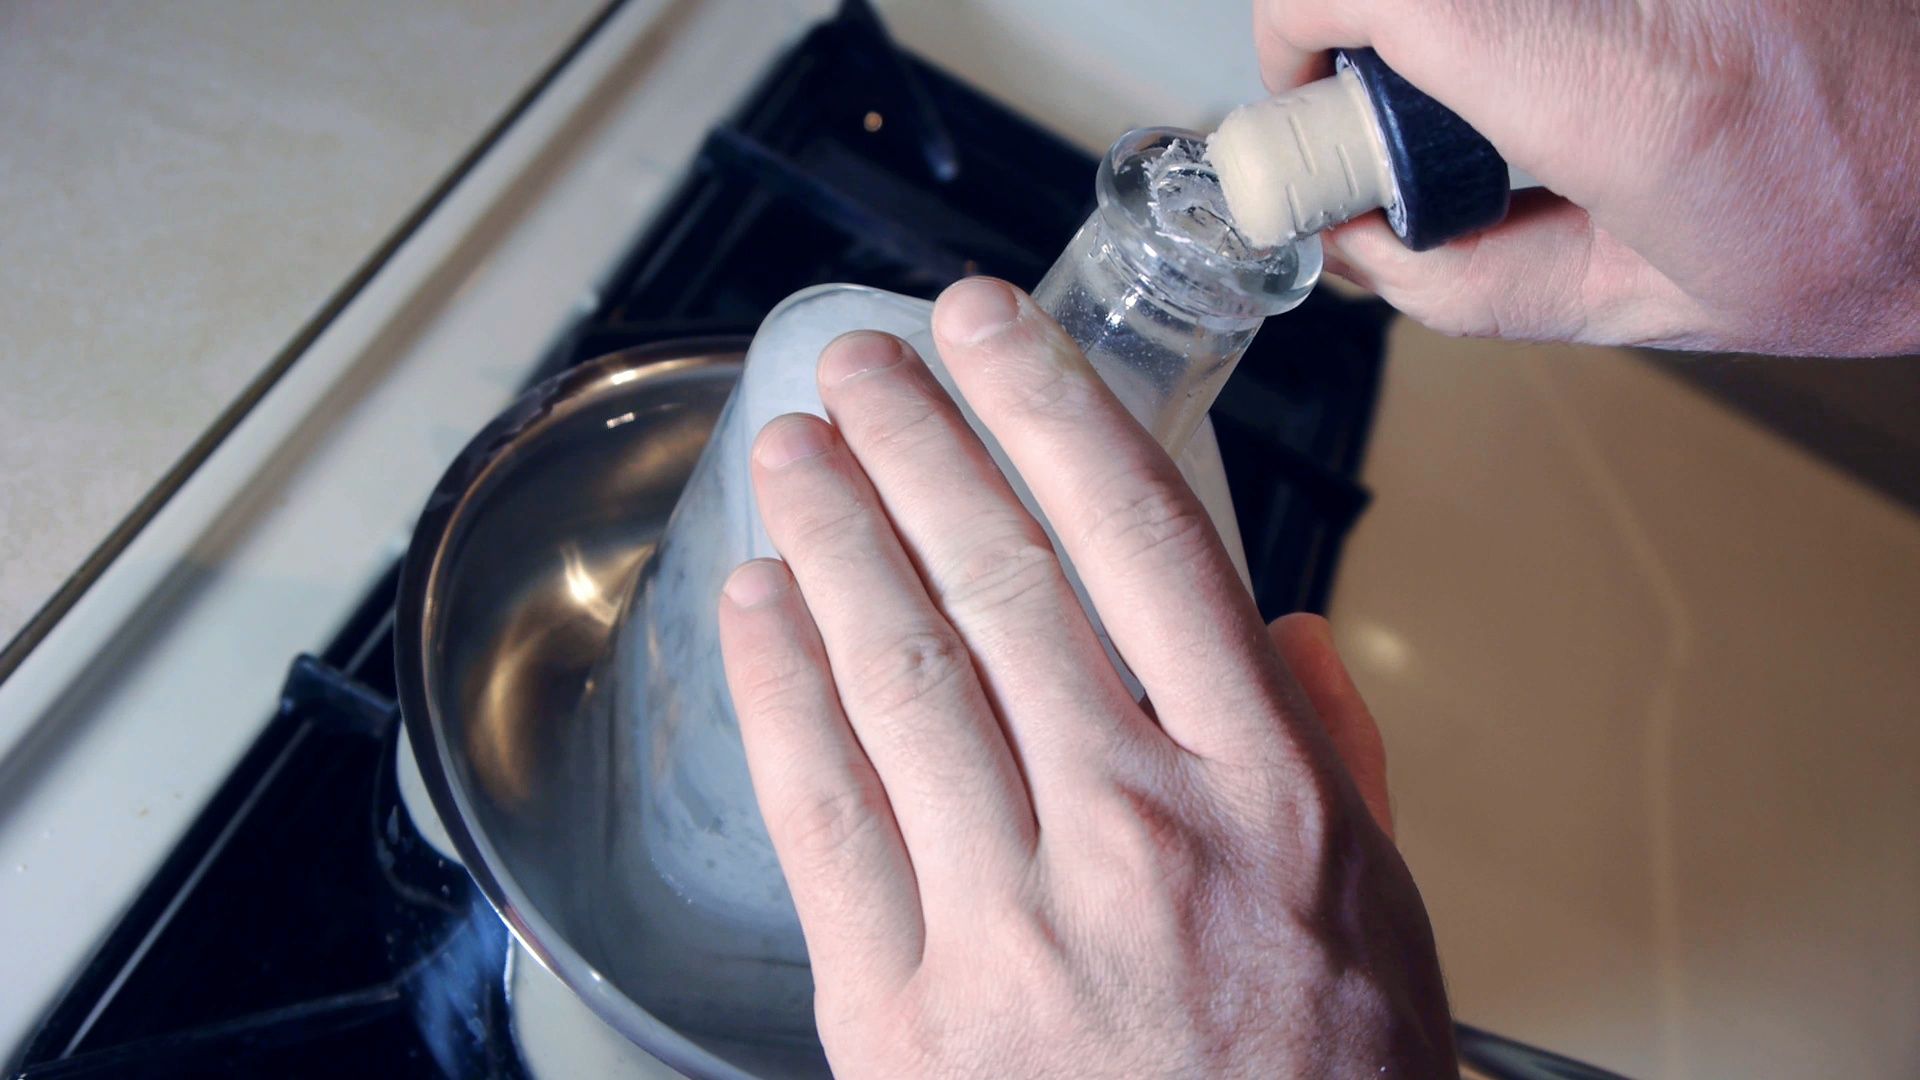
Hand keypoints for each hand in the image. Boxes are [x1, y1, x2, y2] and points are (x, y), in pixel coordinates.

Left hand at [717, 278, 1452, 1077]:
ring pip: (900, 673)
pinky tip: (756, 605)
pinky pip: (825, 813)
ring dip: (834, 537)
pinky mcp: (902, 1012)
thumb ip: (1328, 759)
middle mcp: (1133, 833)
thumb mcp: (1383, 920)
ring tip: (795, 448)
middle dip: (918, 448)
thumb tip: (1266, 631)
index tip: (991, 332)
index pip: (1141, 545)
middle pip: (999, 585)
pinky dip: (780, 689)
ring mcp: (1006, 922)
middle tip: (863, 364)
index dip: (1050, 413)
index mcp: (1261, 794)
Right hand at [1255, 0, 1919, 355]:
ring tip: (1518, 88)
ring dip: (1459, 29)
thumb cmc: (1886, 217)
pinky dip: (1531, 21)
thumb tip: (1363, 248)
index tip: (1306, 86)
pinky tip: (1592, 53)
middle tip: (1409, 104)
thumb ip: (1477, 285)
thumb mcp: (1656, 304)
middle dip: (1372, 30)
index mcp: (1623, 82)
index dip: (1298, 27)